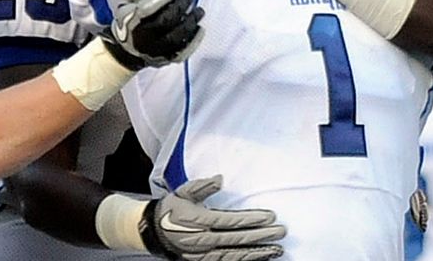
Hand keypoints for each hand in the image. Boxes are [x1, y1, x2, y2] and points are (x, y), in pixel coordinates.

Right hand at [102, 0, 205, 70]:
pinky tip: (200, 29)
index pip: (149, 8)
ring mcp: (154, 51)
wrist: (126, 52)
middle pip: (165, 22)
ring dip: (190, 23)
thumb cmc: (129, 24)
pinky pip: (182, 52)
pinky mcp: (164, 60)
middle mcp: (143, 37)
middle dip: (181, 7)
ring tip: (199, 11)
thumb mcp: (127, 5)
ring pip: (175, 38)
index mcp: (132, 21)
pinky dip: (193, 41)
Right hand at [140, 176, 286, 260]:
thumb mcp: (183, 193)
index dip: (252, 219)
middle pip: (237, 239)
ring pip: (235, 255)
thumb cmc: (170, 209)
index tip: (271, 216)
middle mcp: (202, 240)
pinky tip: (259, 257)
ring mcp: (202, 254)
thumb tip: (220, 179)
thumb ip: (202, 186)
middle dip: (261, 236)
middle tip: (281, 232)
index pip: (231, 221)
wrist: (151, 231)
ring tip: (277, 249)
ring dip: (257, 253)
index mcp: (199, 220)